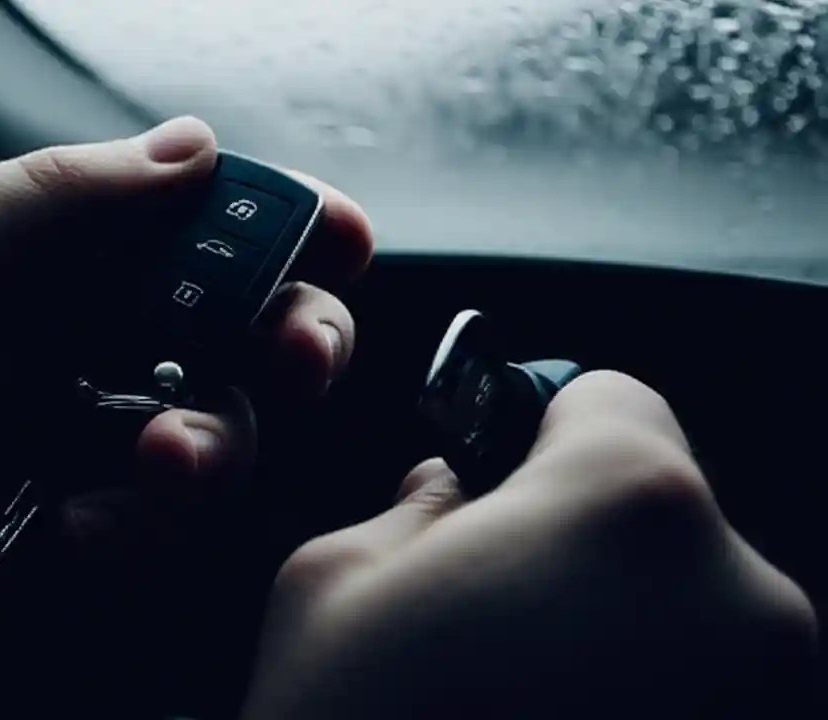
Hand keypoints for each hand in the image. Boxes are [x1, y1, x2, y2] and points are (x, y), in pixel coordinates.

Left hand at [0, 118, 372, 681]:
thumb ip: (53, 201)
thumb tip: (191, 146)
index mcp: (13, 248)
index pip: (171, 211)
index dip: (264, 216)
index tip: (338, 241)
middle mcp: (47, 336)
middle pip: (221, 318)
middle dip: (282, 332)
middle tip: (292, 360)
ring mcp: (53, 440)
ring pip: (207, 426)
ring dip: (213, 443)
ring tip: (161, 469)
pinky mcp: (51, 530)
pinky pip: (151, 524)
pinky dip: (143, 529)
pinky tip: (83, 536)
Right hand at [242, 371, 816, 718]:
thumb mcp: (329, 587)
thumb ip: (410, 509)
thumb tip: (452, 497)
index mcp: (629, 506)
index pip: (614, 399)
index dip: (541, 432)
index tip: (505, 481)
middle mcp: (747, 601)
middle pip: (660, 517)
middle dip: (578, 550)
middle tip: (487, 626)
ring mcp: (778, 706)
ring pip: (691, 624)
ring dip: (619, 646)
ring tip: (522, 711)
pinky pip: (709, 703)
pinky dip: (649, 713)